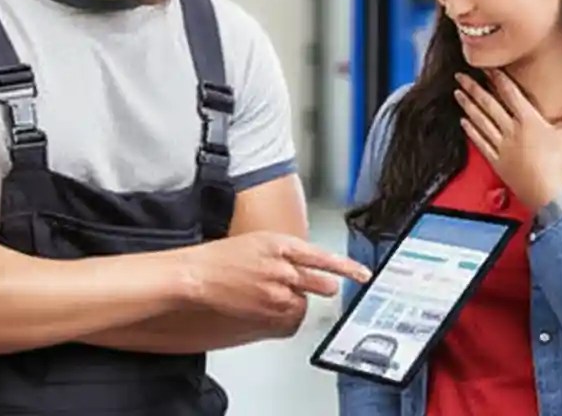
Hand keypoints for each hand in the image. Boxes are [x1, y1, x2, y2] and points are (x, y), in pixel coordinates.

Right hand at [183, 231, 371, 325]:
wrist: (197, 275)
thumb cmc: (221, 258)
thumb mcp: (259, 243)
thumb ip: (286, 253)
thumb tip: (303, 265)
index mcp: (282, 244)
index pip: (324, 257)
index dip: (347, 267)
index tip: (363, 274)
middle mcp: (283, 267)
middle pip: (321, 283)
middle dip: (322, 287)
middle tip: (318, 287)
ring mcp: (276, 291)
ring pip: (304, 303)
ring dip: (296, 301)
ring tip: (273, 294)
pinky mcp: (267, 310)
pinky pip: (288, 319)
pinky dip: (283, 315)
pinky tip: (266, 306)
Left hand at [454, 71, 561, 211]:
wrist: (547, 193)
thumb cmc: (560, 163)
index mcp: (528, 120)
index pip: (509, 93)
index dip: (496, 77)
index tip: (485, 66)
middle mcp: (511, 130)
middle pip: (488, 104)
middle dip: (473, 88)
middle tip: (460, 75)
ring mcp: (500, 145)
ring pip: (480, 121)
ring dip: (468, 106)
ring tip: (458, 93)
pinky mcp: (495, 160)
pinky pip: (479, 142)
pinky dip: (470, 130)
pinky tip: (463, 121)